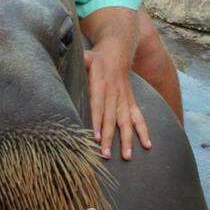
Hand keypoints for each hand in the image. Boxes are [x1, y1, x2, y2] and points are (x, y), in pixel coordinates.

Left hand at [83, 40, 151, 159]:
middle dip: (109, 137)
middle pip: (111, 118)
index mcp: (101, 83)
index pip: (98, 105)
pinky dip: (143, 131)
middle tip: (105, 154)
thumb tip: (62, 57)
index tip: (96, 137)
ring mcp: (124, 99)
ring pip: (126, 122)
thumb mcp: (85, 56)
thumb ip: (78, 61)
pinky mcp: (131, 102)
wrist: (117, 52)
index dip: (97, 121)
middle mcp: (114, 93)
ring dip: (127, 140)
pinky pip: (139, 118)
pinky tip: (147, 145)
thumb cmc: (97, 58)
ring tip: (127, 156)